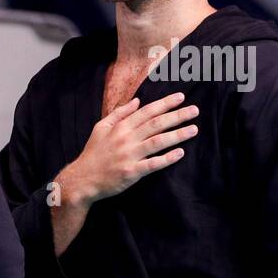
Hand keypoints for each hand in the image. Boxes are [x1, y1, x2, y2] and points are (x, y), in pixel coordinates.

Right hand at [58, 92, 198, 206]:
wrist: (81, 179)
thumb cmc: (93, 153)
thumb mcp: (100, 128)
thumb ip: (119, 113)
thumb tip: (136, 101)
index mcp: (119, 127)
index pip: (146, 111)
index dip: (164, 104)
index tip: (180, 98)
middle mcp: (125, 139)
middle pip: (156, 124)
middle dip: (177, 116)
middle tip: (195, 110)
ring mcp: (129, 156)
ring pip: (157, 142)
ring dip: (177, 135)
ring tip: (194, 129)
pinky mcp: (131, 172)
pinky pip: (152, 164)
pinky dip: (166, 158)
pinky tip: (180, 153)